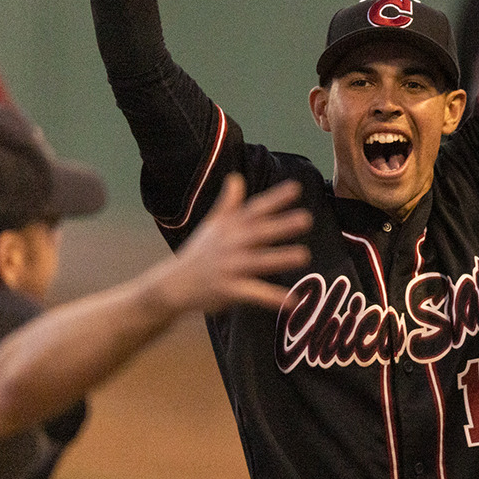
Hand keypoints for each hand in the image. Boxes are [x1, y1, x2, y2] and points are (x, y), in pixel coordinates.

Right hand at [154, 175, 311, 312]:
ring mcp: (228, 268)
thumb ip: (228, 203)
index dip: (275, 198)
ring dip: (280, 258)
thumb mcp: (211, 225)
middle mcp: (229, 245)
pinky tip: (293, 301)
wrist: (171, 285)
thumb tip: (236, 177)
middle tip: (306, 218)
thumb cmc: (198, 253)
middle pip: (258, 233)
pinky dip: (272, 298)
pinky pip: (254, 294)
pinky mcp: (228, 291)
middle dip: (281, 225)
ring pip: (258, 262)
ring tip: (304, 256)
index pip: (255, 210)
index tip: (296, 188)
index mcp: (229, 228)